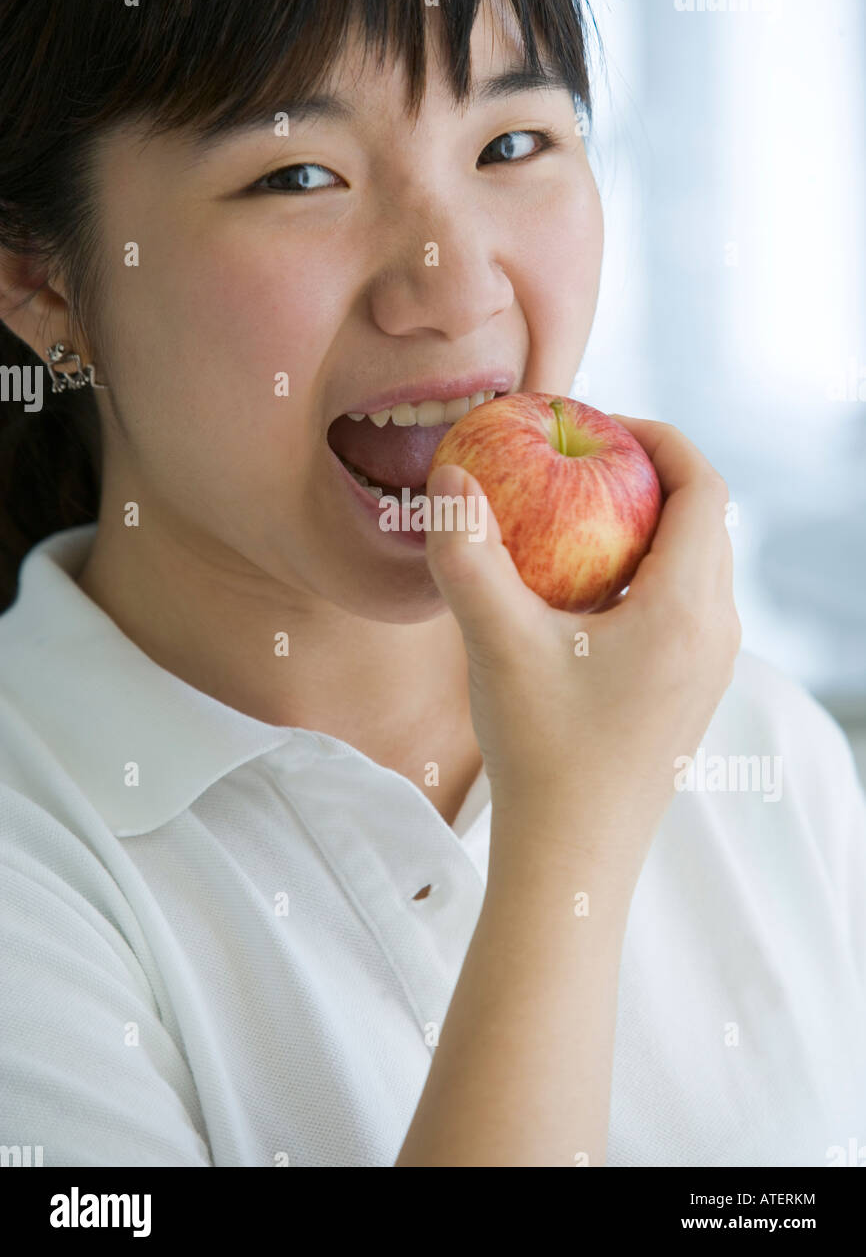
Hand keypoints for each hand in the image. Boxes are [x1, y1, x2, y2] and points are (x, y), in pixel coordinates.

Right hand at [424, 417, 740, 879]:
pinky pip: (687, 604)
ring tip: (580, 517)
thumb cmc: (541, 753)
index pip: (705, 487)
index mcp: (687, 609)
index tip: (599, 425)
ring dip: (651, 526)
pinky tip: (585, 592)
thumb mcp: (496, 645)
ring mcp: (711, 668)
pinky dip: (649, 572)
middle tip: (582, 462)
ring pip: (699, 564)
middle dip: (653, 475)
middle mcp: (716, 633)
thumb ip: (468, 555)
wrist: (573, 858)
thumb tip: (449, 478)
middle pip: (707, 520)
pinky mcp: (693, 693)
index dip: (660, 438)